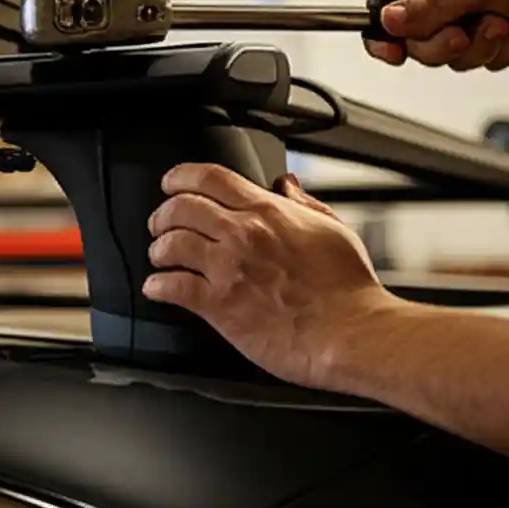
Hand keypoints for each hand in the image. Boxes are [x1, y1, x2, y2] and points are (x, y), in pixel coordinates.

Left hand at [142, 163, 399, 388]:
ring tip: (159, 256)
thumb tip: (286, 184)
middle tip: (160, 223)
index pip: (211, 178)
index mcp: (269, 212)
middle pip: (182, 207)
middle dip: (163, 214)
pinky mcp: (220, 306)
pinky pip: (173, 287)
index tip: (171, 182)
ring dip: (158, 249)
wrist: (351, 331)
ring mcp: (229, 269)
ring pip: (171, 244)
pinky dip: (158, 285)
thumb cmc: (348, 288)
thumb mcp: (332, 229)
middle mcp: (243, 234)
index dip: (181, 176)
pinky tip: (157, 288)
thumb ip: (304, 204)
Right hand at [366, 0, 508, 71]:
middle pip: (411, 37)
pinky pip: (470, 60)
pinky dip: (497, 51)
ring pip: (442, 53)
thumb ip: (432, 4)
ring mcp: (454, 10)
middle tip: (466, 33)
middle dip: (446, 42)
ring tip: (506, 23)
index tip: (394, 53)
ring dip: (479, 46)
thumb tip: (390, 21)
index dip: (385, 31)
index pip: (383, 0)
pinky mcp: (473, 31)